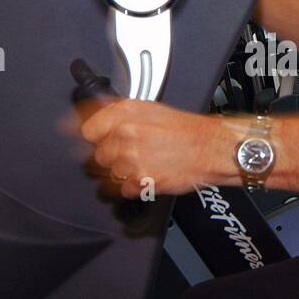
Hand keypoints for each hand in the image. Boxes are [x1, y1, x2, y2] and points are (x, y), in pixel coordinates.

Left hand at [74, 98, 228, 198]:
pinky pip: (124, 190)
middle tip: (130, 154)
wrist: (211, 148)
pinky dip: (135, 187)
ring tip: (143, 165)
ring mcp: (132, 159)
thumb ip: (119, 115)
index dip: (96, 138)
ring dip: (124, 174)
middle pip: (98, 156)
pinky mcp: (141, 181)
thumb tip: (96, 120)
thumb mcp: (150, 109)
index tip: (98, 142)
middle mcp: (126, 134)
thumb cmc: (186, 130)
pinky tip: (148, 175)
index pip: (88, 130)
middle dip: (112, 157)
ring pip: (111, 175)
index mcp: (126, 113)